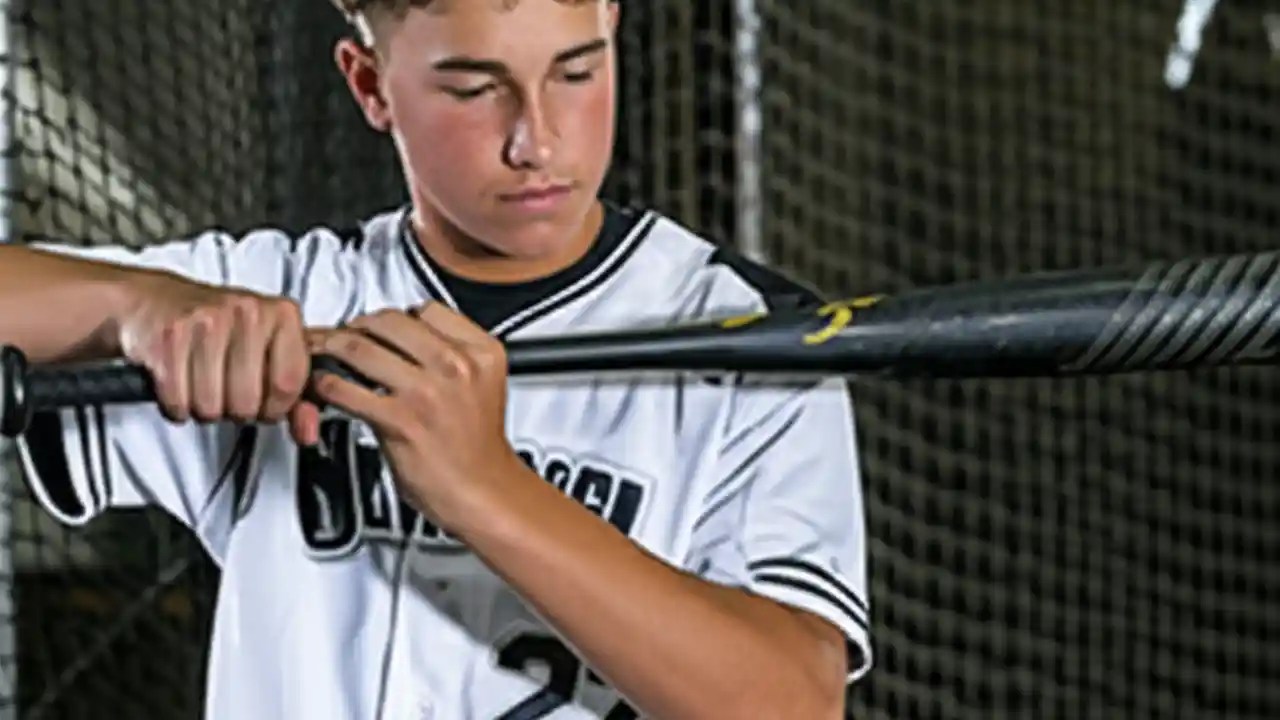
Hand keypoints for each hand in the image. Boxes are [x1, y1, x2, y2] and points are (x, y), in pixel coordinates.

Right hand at [117, 272, 319, 444]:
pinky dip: (177, 405)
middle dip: (235, 410)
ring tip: (203, 385)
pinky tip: (180, 384)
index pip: (288, 386)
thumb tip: (308, 433)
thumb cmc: (219, 330)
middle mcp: (247, 311)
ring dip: (204, 409)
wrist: (153, 300)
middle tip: (228, 391)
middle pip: (247, 403)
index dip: (273, 408)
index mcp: (281, 314)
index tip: (264, 402)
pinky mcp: (169, 337)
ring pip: (211, 407)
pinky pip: (178, 402)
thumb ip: (296, 396)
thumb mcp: (268, 353)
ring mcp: (206, 321)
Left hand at [308, 303, 517, 526]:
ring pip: (362, 348)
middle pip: (391, 321)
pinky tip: (324, 387)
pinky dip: (326, 384)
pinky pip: (347, 390)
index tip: (382, 324)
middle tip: (345, 333)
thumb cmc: (477, 450)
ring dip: (333, 347)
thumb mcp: (483, 385)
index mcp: (482, 352)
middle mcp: (457, 366)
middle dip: (359, 325)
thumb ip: (454, 357)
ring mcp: (428, 392)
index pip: (428, 309)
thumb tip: (407, 339)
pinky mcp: (401, 420)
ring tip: (324, 352)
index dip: (398, 315)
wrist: (484, 493)